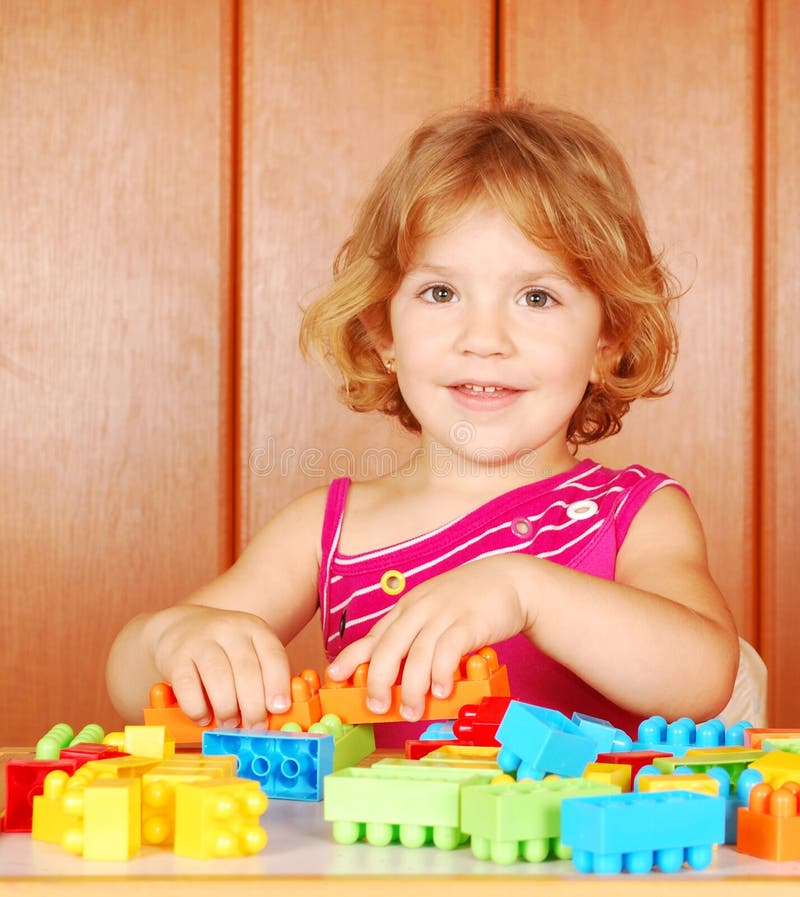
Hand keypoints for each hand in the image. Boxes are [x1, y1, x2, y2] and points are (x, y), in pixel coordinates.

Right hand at [147, 604, 290, 727]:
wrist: (182, 627)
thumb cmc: (224, 649)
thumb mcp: (249, 651)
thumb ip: (262, 677)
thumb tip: (274, 715)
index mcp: (254, 629)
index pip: (273, 655)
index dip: (278, 684)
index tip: (279, 709)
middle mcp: (229, 630)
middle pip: (247, 670)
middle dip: (253, 706)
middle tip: (255, 727)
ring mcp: (201, 641)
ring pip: (218, 678)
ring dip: (227, 708)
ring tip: (229, 723)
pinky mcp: (176, 656)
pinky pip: (188, 687)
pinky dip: (197, 709)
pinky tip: (203, 717)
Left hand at [326, 555, 533, 721]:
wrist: (509, 579)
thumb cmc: (469, 601)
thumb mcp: (434, 610)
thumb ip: (414, 635)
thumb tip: (395, 674)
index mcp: (408, 607)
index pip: (374, 634)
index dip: (352, 656)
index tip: (335, 676)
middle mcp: (421, 608)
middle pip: (389, 646)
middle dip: (377, 680)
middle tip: (376, 706)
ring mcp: (445, 614)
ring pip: (417, 654)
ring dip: (411, 687)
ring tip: (411, 710)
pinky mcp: (470, 622)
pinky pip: (449, 650)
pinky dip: (441, 673)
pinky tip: (441, 691)